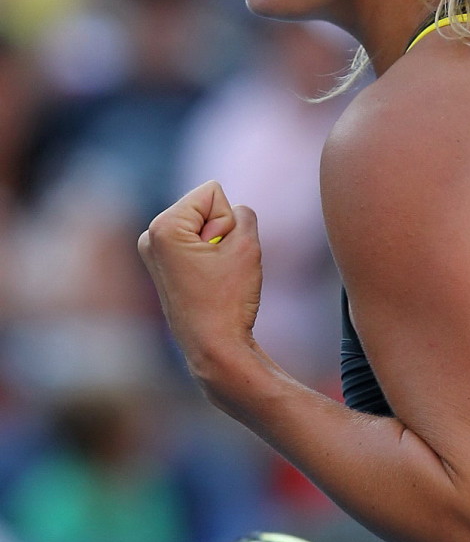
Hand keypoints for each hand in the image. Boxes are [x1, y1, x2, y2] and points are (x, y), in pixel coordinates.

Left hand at [138, 182, 262, 383]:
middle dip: (221, 232)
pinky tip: (207, 283)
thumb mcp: (247, 246)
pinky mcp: (163, 266)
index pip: (213, 192)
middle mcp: (150, 235)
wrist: (214, 349)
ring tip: (213, 278)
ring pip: (202, 226)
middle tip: (217, 270)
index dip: (228, 222)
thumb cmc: (229, 300)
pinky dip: (209, 258)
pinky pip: (196, 243)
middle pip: (205, 207)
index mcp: (162, 227)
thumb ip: (244, 214)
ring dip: (217, 247)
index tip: (220, 257)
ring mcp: (153, 252)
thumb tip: (233, 212)